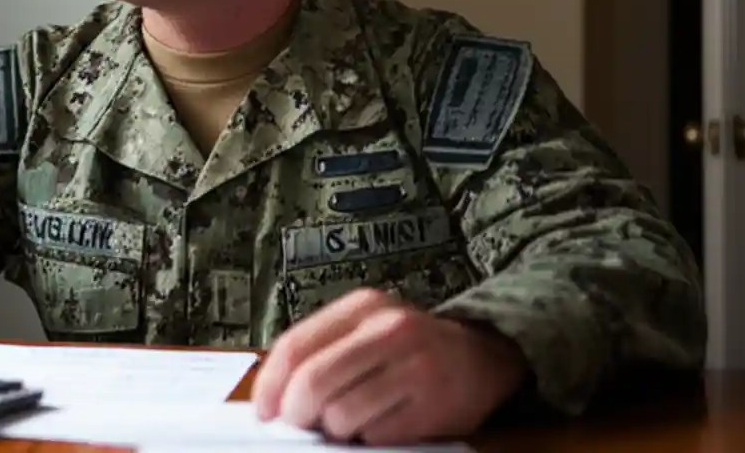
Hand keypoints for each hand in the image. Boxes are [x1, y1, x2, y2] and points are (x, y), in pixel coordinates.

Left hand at [253, 289, 526, 444]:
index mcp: (364, 306)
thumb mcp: (364, 330)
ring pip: (341, 415)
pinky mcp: (434, 407)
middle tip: (301, 423)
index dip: (270, 384)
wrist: (481, 357)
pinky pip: (375, 437)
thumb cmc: (407, 348)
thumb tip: (272, 399)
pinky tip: (382, 423)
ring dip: (336, 429)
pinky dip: (369, 438)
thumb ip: (321, 352)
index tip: (263, 410)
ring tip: (352, 419)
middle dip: (296, 413)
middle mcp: (390, 330)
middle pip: (314, 382)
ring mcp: (415, 368)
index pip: (296, 345)